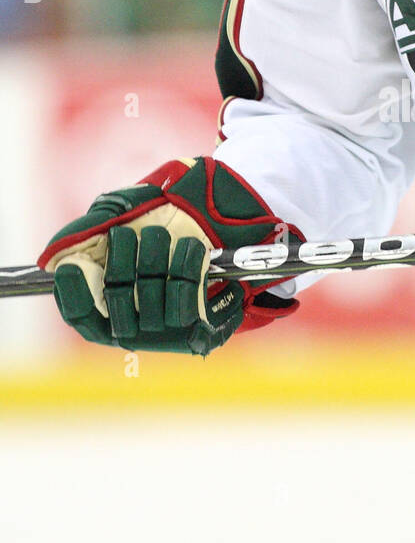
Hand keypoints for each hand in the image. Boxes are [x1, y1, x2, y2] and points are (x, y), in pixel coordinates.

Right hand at [40, 158, 299, 354]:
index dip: (72, 295)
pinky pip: (184, 306)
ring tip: (165, 236)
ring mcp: (169, 331)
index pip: (80, 316)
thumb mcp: (126, 211)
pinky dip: (186, 269)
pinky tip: (193, 249)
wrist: (231, 215)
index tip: (73, 266)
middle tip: (128, 234)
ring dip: (155, 258)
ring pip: (149, 303)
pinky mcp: (202, 331)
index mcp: (111, 303)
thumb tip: (55, 257)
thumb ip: (89, 230)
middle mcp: (137, 324)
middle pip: (113, 303)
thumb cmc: (172, 214)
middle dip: (120, 261)